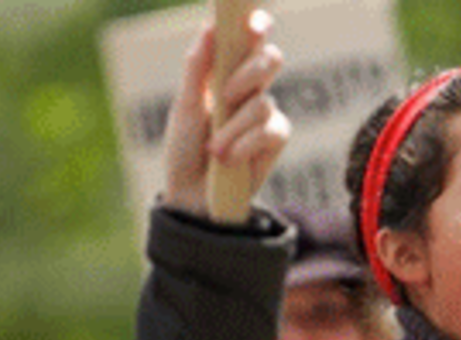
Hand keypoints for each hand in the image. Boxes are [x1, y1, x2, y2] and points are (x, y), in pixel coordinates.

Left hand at [162, 10, 288, 218]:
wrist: (192, 195)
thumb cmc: (185, 148)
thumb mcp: (185, 105)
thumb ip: (197, 68)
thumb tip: (209, 27)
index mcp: (227, 71)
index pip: (249, 39)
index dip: (257, 24)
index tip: (252, 23)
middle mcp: (251, 88)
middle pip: (271, 60)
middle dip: (249, 74)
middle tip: (225, 95)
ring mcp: (266, 115)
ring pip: (263, 103)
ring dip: (233, 128)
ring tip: (214, 148)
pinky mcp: (275, 140)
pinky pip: (269, 131)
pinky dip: (245, 145)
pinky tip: (228, 159)